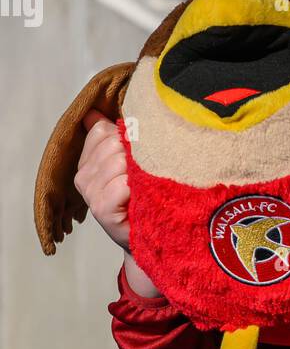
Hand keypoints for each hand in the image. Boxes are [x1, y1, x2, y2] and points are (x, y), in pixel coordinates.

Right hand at [73, 109, 131, 251]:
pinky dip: (137, 187)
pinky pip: (122, 183)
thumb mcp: (126, 163)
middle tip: (145, 174)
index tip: (137, 155)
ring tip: (145, 186)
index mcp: (87, 162)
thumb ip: (110, 136)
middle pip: (113, 143)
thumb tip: (92, 112)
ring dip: (140, 171)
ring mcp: (90, 193)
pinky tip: (141, 197)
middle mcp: (83, 176)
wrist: (148, 237)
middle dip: (136, 154)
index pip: (102, 130)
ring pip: (119, 160)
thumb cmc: (139, 199)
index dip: (126, 138)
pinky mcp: (101, 209)